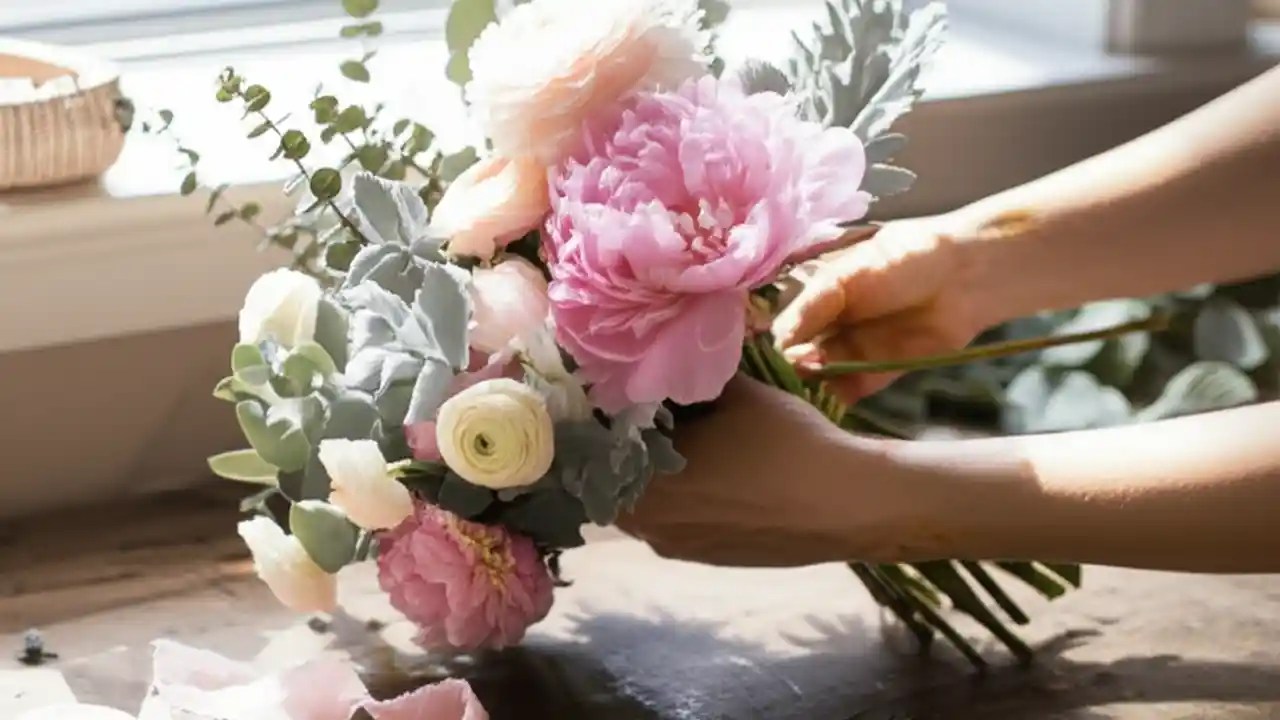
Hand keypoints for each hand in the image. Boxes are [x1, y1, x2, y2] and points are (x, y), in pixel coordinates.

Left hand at [619, 377, 918, 566]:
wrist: (847, 504)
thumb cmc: (785, 444)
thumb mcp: (732, 392)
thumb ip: (687, 375)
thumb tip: (665, 352)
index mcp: (643, 486)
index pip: (590, 452)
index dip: (594, 420)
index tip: (606, 392)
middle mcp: (649, 527)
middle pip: (611, 480)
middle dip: (621, 447)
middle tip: (638, 409)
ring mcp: (676, 547)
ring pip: (642, 504)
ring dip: (648, 474)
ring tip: (675, 437)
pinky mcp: (705, 557)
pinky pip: (671, 521)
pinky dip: (676, 496)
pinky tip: (708, 470)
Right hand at [774, 215, 987, 403]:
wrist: (964, 275)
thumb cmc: (904, 259)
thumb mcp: (846, 275)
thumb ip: (811, 308)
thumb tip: (778, 343)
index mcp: (818, 296)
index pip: (785, 326)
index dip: (776, 341)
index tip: (775, 351)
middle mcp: (830, 327)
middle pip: (797, 354)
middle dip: (792, 363)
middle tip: (799, 363)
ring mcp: (852, 352)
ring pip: (818, 375)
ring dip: (810, 381)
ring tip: (815, 373)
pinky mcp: (876, 375)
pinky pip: (846, 391)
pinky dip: (832, 399)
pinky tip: (824, 398)